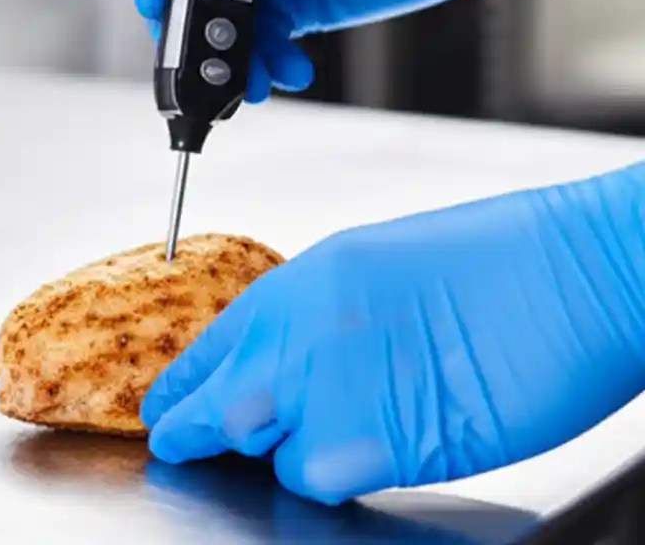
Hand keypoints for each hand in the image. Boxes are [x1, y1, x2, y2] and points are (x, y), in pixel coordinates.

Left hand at [141, 163, 644, 504]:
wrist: (576, 272)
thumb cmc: (498, 261)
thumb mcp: (372, 269)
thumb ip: (316, 322)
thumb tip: (288, 364)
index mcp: (297, 287)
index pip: (210, 349)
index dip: (182, 387)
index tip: (163, 409)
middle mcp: (299, 338)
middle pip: (215, 410)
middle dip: (196, 433)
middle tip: (182, 446)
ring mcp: (333, 392)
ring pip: (265, 453)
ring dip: (280, 455)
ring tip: (319, 437)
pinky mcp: (378, 444)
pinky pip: (319, 478)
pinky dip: (329, 476)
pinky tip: (360, 455)